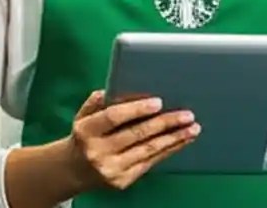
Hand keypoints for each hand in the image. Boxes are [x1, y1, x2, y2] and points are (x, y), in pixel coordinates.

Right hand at [61, 90, 199, 191]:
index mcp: (86, 131)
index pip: (113, 117)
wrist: (74, 170)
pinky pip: (150, 162)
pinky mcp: (122, 181)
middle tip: (187, 115)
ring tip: (192, 128)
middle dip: (165, 123)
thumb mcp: (84, 114)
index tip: (159, 102)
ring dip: (174, 139)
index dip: (137, 109)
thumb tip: (121, 85)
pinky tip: (182, 141)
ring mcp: (111, 169)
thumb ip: (100, 100)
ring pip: (148, 150)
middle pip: (137, 134)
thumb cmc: (86, 134)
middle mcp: (97, 152)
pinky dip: (169, 150)